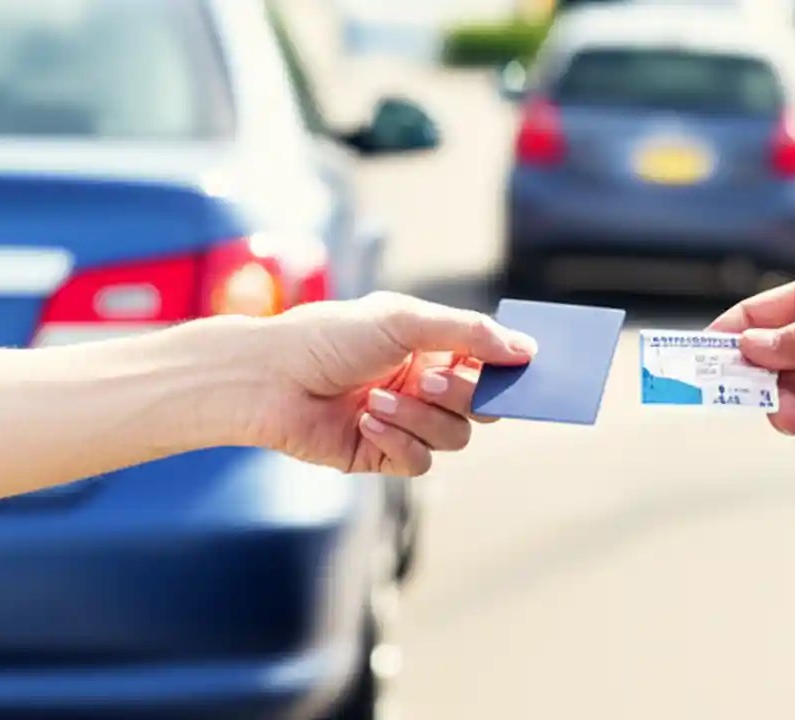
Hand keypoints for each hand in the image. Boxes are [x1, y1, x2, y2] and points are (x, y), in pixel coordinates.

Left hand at [253, 292, 536, 475]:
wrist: (268, 379)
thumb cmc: (329, 338)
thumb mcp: (404, 320)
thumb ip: (469, 333)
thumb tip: (527, 348)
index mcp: (429, 346)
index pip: (487, 362)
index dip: (504, 369)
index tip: (524, 370)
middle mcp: (422, 384)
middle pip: (480, 405)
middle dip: (460, 394)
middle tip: (428, 379)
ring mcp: (404, 421)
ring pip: (453, 436)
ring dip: (420, 418)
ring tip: (378, 398)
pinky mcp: (381, 454)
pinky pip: (420, 461)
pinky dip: (398, 441)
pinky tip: (366, 420)